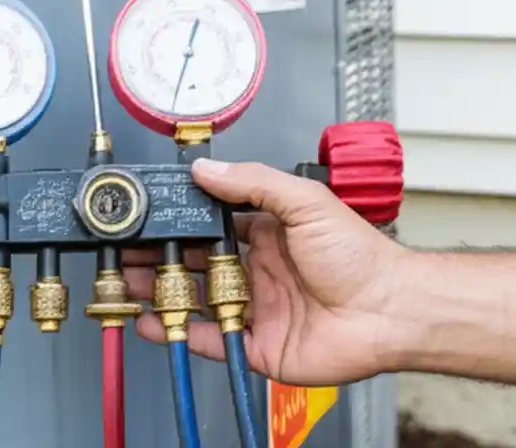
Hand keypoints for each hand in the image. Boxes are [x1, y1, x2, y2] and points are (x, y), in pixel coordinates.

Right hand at [124, 158, 408, 385]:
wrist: (389, 311)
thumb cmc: (361, 257)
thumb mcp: (306, 203)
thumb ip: (255, 184)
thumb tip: (208, 169)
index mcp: (269, 235)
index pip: (214, 225)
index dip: (182, 222)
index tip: (151, 215)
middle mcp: (258, 271)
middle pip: (198, 265)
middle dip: (160, 258)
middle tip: (125, 251)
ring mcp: (256, 309)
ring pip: (196, 301)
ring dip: (161, 292)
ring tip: (125, 283)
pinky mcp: (257, 346)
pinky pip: (209, 340)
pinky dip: (178, 333)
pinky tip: (152, 322)